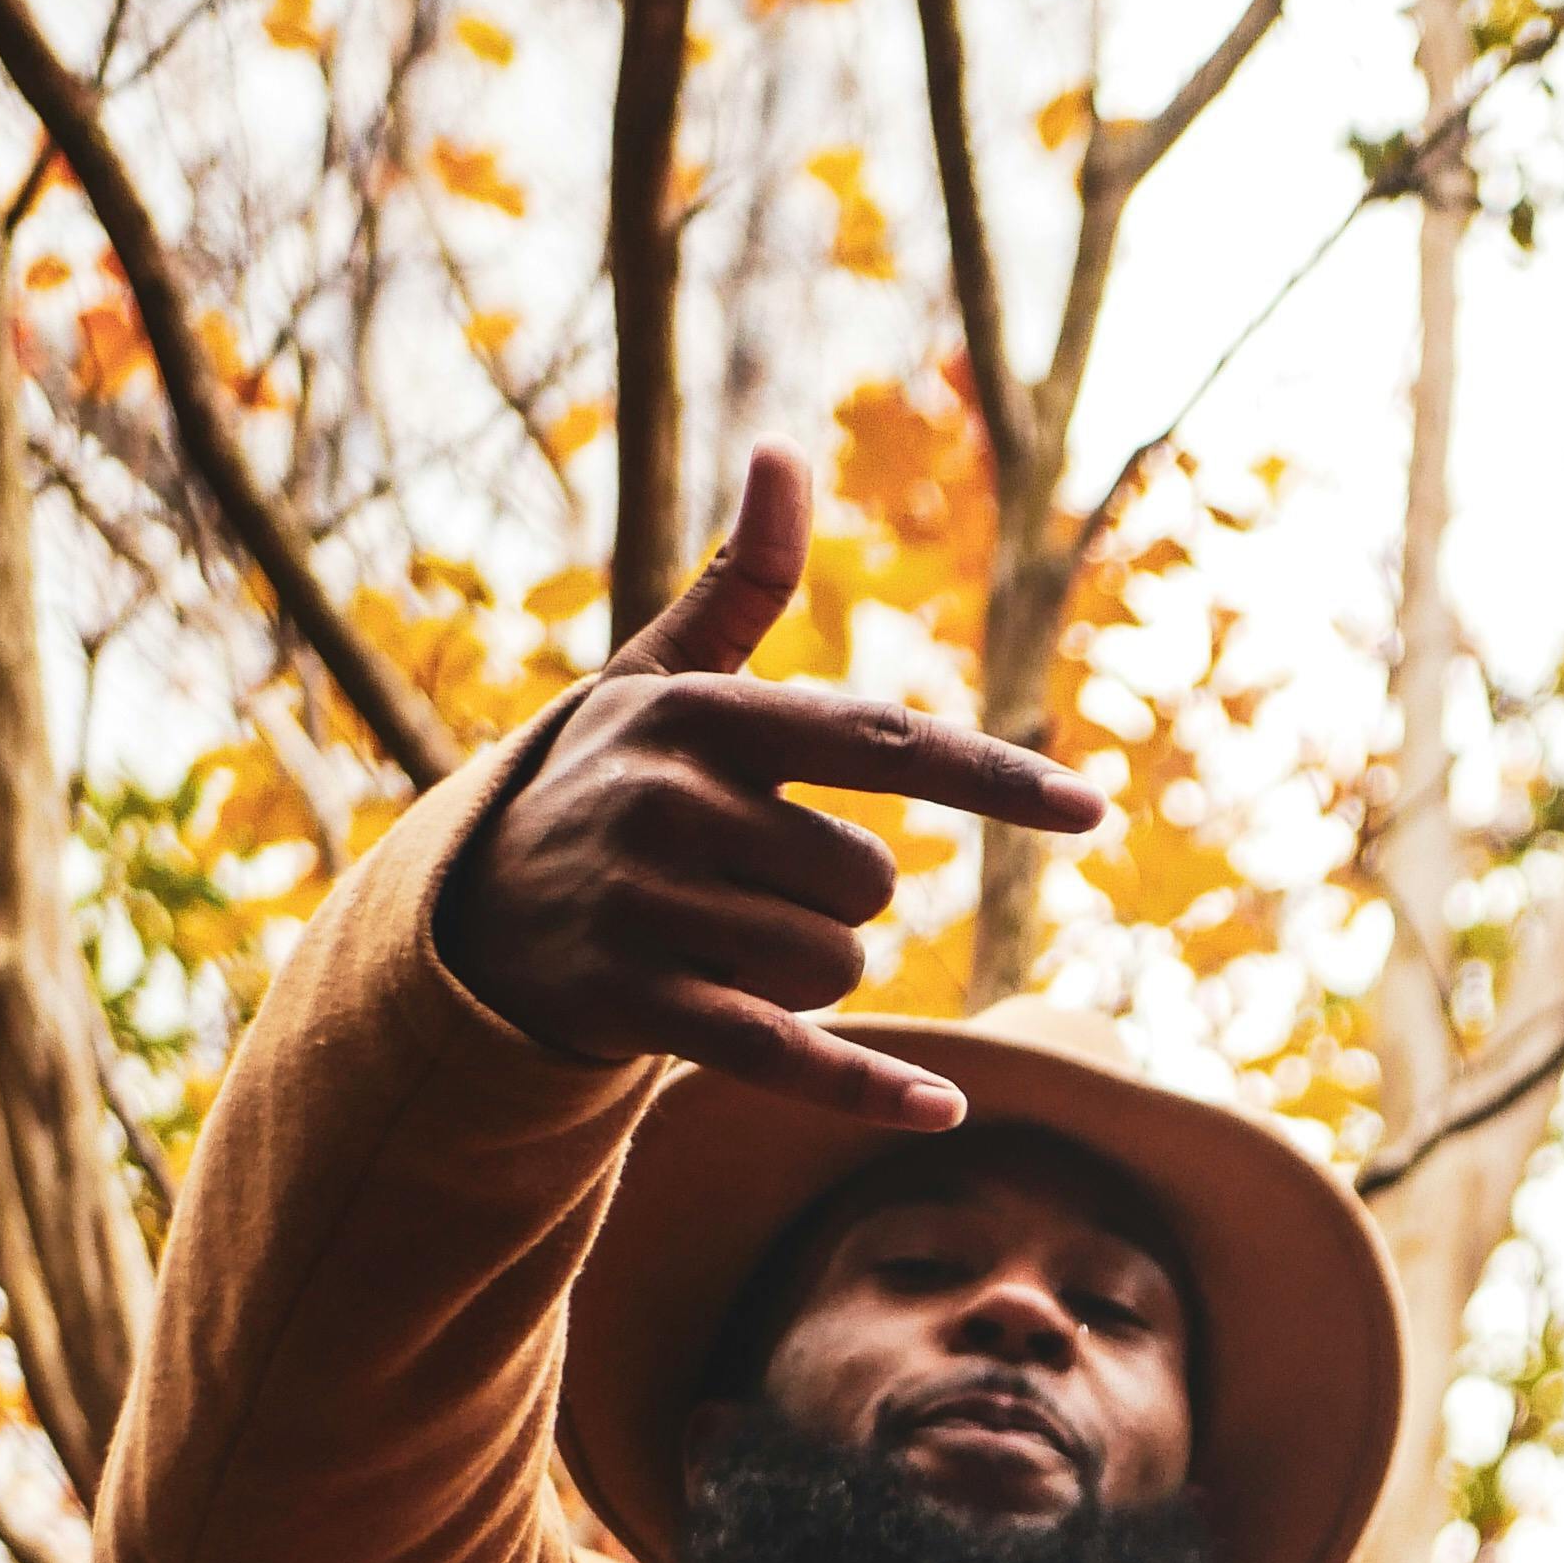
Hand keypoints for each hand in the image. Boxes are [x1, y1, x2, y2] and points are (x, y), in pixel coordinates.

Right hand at [436, 439, 1104, 1131]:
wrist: (472, 907)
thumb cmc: (602, 780)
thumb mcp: (658, 676)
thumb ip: (738, 585)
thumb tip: (783, 453)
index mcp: (701, 716)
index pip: (881, 744)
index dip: (993, 782)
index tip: (1091, 811)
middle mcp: (672, 801)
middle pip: (866, 883)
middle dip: (841, 904)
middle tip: (757, 890)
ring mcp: (650, 905)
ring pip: (831, 966)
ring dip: (810, 976)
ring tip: (725, 946)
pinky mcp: (637, 1001)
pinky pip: (783, 1052)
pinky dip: (864, 1088)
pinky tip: (943, 1110)